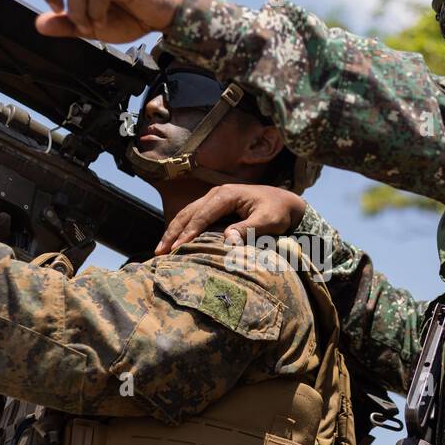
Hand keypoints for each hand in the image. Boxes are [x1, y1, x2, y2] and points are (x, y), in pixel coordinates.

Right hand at [155, 184, 307, 254]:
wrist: (285, 202)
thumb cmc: (278, 212)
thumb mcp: (268, 221)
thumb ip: (249, 229)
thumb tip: (228, 239)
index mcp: (226, 195)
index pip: (202, 215)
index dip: (188, 233)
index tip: (177, 249)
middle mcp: (216, 193)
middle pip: (188, 213)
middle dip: (172, 232)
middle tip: (159, 252)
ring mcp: (214, 198)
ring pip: (187, 213)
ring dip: (173, 231)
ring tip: (160, 249)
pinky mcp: (215, 206)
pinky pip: (193, 216)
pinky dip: (181, 228)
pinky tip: (174, 242)